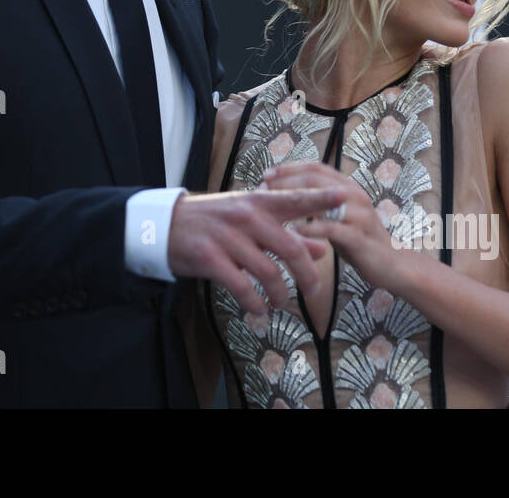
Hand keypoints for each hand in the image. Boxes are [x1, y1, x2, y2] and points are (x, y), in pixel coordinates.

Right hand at [167, 185, 346, 316]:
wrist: (165, 226)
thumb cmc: (213, 221)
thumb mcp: (249, 220)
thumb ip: (286, 233)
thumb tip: (323, 248)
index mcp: (256, 202)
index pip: (294, 198)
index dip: (320, 198)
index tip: (343, 197)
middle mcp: (246, 217)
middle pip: (290, 247)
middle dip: (307, 273)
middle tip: (314, 291)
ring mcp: (227, 238)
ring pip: (268, 272)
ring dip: (280, 294)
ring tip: (281, 303)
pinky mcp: (210, 259)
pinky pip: (242, 287)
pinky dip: (255, 304)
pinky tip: (258, 310)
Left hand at [262, 160, 409, 294]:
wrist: (393, 264)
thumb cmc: (358, 240)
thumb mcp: (338, 215)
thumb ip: (319, 203)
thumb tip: (285, 195)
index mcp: (348, 186)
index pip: (315, 167)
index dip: (289, 168)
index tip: (265, 174)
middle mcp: (354, 194)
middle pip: (314, 179)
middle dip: (284, 182)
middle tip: (261, 189)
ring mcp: (358, 214)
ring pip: (321, 200)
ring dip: (292, 202)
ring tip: (269, 208)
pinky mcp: (359, 236)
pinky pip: (329, 229)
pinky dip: (308, 229)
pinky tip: (290, 233)